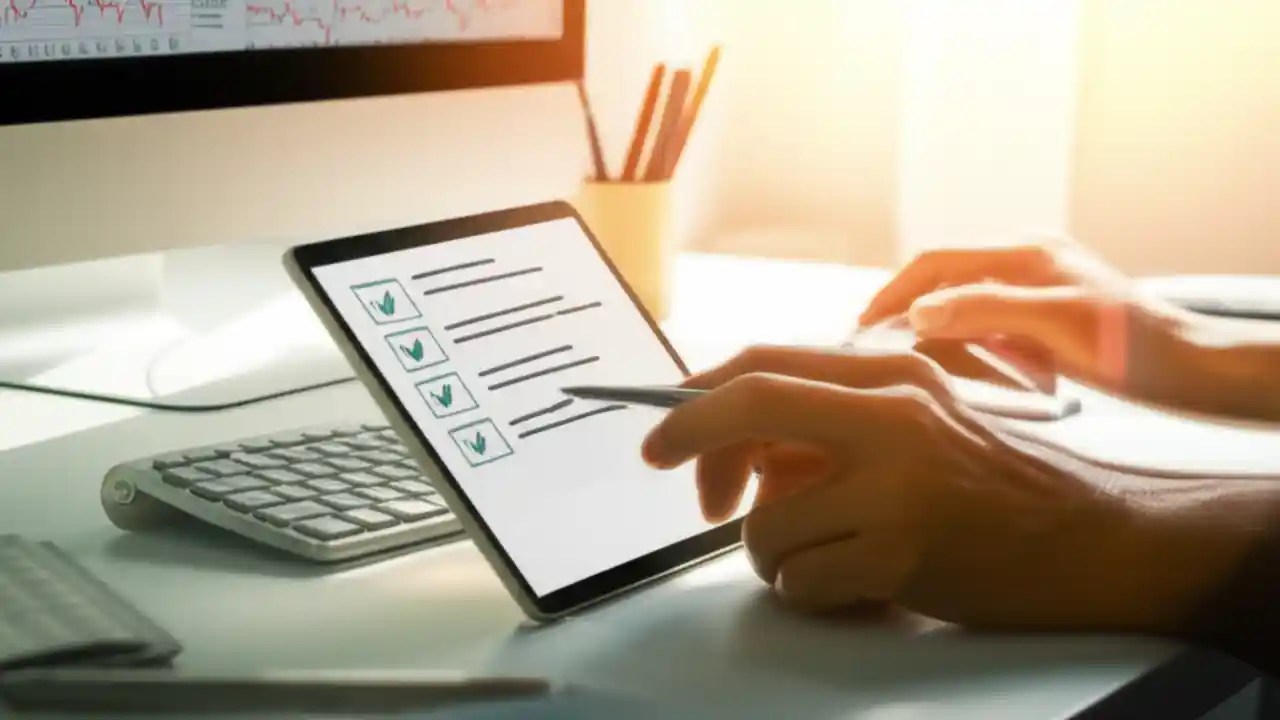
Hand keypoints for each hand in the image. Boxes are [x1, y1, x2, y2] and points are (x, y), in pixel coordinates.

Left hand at [642, 346, 1199, 631]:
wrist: (1089, 537)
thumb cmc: (992, 482)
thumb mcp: (916, 422)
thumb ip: (831, 420)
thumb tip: (732, 445)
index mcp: (890, 376)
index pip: (765, 365)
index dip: (699, 398)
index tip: (666, 431)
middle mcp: (892, 417)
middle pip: (749, 407)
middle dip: (693, 444)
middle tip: (694, 496)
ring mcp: (897, 487)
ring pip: (766, 522)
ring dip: (771, 554)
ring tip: (818, 557)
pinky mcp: (904, 554)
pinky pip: (800, 580)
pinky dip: (807, 591)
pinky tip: (848, 585)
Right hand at [857, 236, 1235, 416]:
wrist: (1189, 368)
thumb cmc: (1129, 346)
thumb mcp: (1052, 323)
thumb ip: (984, 309)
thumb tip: (918, 311)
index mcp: (1024, 253)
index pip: (937, 261)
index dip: (894, 291)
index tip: (862, 326)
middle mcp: (1028, 261)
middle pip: (947, 275)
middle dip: (905, 304)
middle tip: (871, 342)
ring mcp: (1039, 287)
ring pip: (965, 298)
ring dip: (932, 323)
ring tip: (903, 354)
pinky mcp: (1049, 316)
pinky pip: (989, 319)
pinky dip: (963, 337)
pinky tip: (958, 363)